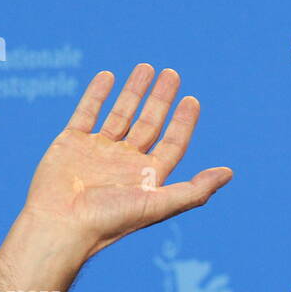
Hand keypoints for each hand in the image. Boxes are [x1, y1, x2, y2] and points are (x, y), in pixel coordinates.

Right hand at [22, 63, 232, 258]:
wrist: (61, 224)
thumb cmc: (110, 220)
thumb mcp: (158, 205)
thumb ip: (195, 190)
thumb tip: (229, 173)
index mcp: (147, 177)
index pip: (172, 144)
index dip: (183, 123)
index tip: (191, 100)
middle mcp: (125, 163)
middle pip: (149, 124)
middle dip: (161, 99)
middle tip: (172, 74)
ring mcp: (98, 151)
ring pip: (120, 114)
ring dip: (134, 91)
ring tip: (146, 67)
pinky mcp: (71, 143)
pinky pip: (87, 112)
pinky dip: (96, 94)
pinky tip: (108, 76)